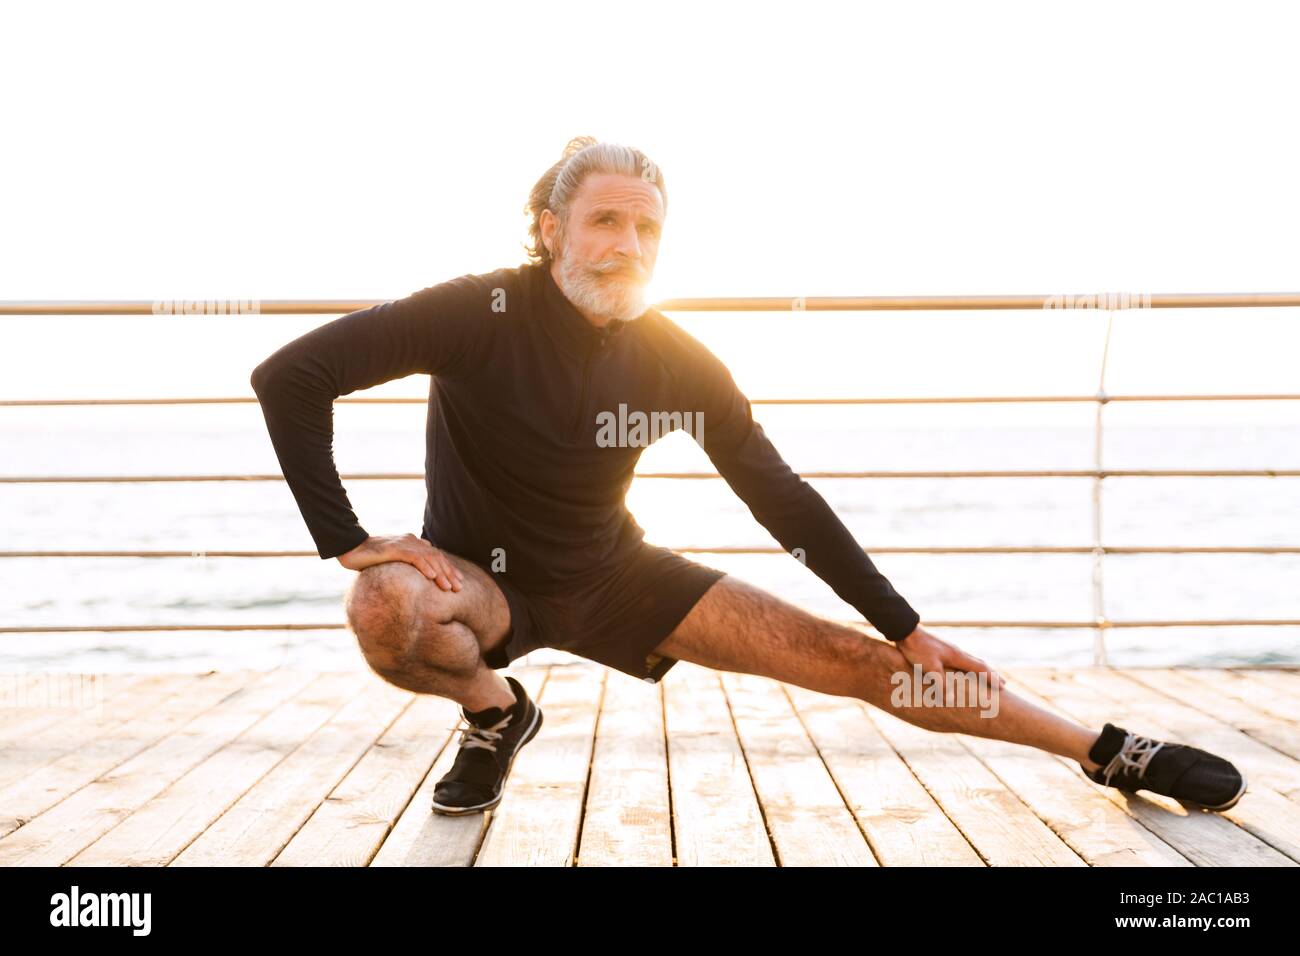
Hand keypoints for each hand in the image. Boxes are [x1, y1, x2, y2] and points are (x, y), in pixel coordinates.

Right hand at [336, 533, 464, 591]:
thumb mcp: (392, 560)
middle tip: (459, 588)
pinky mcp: (395, 548)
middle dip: (449, 573)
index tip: (458, 582)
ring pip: (429, 558)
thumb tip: (419, 573)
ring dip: (440, 573)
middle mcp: (411, 541)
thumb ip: (406, 563)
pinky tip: (432, 576)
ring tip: (448, 587)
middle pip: (436, 557)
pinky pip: (414, 557)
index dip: (448, 569)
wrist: (350, 548)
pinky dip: (425, 566)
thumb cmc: (369, 557)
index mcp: (412, 543)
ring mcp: (404, 544)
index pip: (435, 556)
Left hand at [894, 623, 1005, 691]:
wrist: (905, 630)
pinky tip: (964, 668)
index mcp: (957, 656)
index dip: (992, 679)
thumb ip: (941, 683)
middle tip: (1004, 683)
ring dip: (982, 669)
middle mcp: (957, 652)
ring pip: (971, 661)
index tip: (1004, 686)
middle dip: (991, 674)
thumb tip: (952, 700)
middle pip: (979, 664)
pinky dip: (970, 666)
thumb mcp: (929, 668)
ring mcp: (950, 649)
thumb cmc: (917, 649)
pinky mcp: (941, 649)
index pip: (980, 669)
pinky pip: (962, 659)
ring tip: (988, 676)